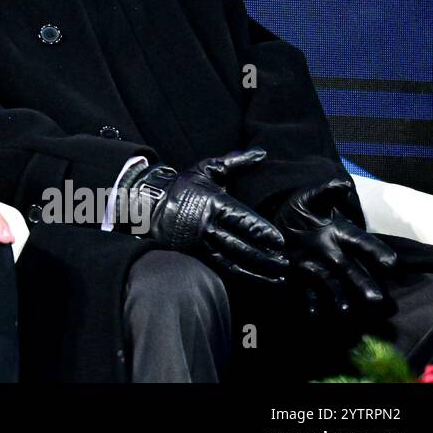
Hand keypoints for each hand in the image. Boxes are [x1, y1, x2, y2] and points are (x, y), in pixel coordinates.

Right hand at [128, 148, 288, 283]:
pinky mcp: (193, 255)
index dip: (263, 232)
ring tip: (277, 277)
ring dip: (257, 271)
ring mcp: (199, 243)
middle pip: (241, 245)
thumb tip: (262, 153)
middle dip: (266, 257)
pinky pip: (220, 268)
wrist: (147, 203)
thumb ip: (236, 161)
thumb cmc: (182, 186)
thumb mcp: (207, 169)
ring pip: (233, 261)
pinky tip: (256, 280)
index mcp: (214, 203)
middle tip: (285, 263)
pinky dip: (241, 276)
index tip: (280, 242)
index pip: (244, 220)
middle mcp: (207, 225)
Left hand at [274, 178, 396, 317]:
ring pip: (334, 284)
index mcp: (340, 233)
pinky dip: (312, 303)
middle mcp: (334, 253)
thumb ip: (326, 191)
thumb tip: (342, 183)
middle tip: (377, 299)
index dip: (376, 252)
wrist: (277, 222)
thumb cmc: (300, 208)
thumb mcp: (310, 197)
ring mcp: (318, 267)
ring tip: (345, 310)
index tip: (391, 263)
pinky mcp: (301, 277)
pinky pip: (309, 292)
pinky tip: (314, 313)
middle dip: (364, 283)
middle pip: (352, 270)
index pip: (362, 243)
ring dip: (340, 297)